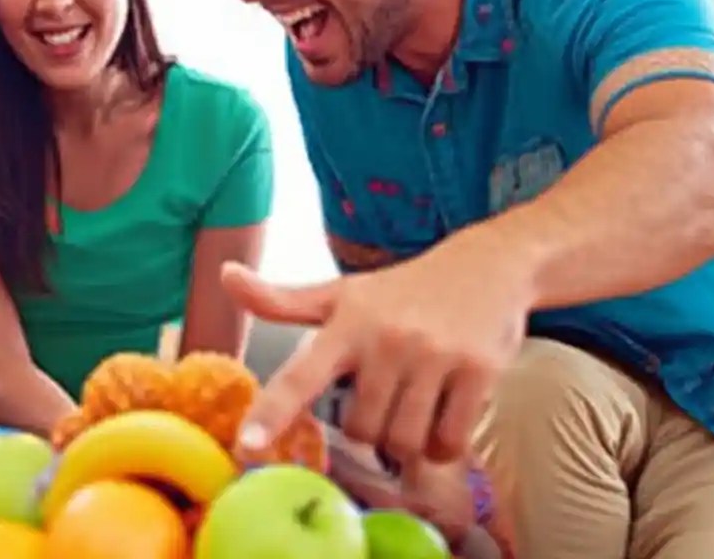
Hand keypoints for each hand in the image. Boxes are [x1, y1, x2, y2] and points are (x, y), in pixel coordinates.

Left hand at [225, 233, 530, 464]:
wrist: (487, 266)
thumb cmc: (401, 291)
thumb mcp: (339, 293)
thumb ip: (281, 301)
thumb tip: (226, 276)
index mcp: (344, 324)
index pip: (300, 376)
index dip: (271, 413)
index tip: (246, 447)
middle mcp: (386, 339)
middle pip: (362, 429)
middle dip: (371, 425)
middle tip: (386, 392)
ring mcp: (434, 355)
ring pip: (403, 441)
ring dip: (406, 439)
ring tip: (414, 401)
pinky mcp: (478, 371)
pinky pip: (448, 442)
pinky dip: (442, 444)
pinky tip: (442, 414)